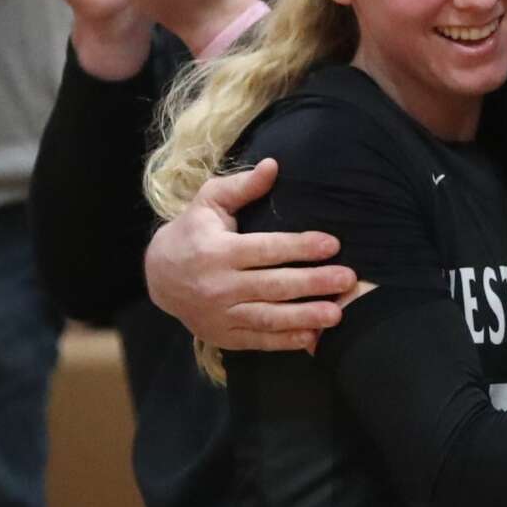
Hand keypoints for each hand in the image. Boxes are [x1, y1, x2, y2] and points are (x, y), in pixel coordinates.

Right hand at [145, 158, 358, 350]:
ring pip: (268, 318)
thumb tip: (273, 164)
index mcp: (218, 251)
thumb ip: (243, 186)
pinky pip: (257, 340)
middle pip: (273, 286)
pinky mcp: (222, 335)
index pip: (266, 250)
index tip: (333, 244)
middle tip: (348, 279)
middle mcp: (218, 286)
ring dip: (304, 317)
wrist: (158, 275)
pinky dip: (284, 342)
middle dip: (313, 283)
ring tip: (337, 314)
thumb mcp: (210, 201)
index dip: (300, 246)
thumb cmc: (193, 230)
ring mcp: (219, 315)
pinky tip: (311, 338)